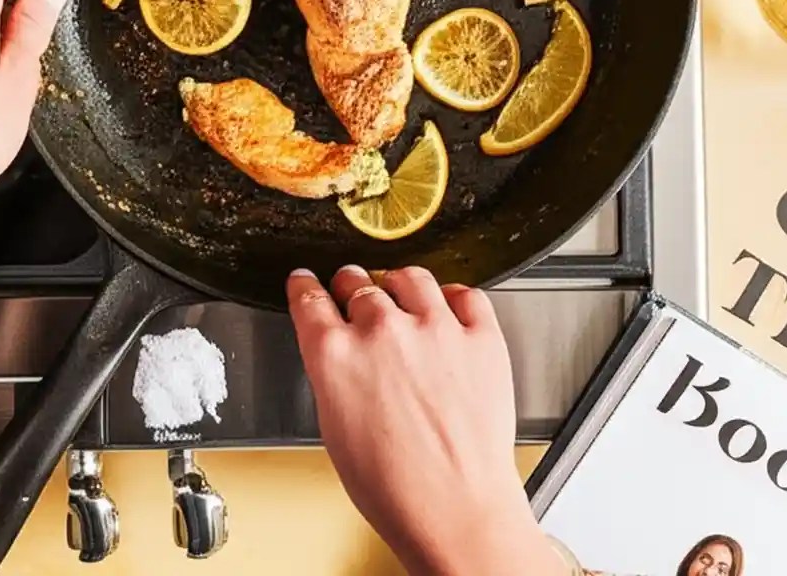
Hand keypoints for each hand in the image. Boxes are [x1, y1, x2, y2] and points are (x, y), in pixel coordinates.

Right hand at [287, 266, 565, 575]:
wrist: (454, 507)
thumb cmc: (394, 487)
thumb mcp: (335, 429)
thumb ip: (334, 376)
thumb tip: (339, 357)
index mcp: (335, 355)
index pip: (310, 300)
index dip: (305, 287)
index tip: (306, 282)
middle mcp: (382, 331)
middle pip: (358, 284)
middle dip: (351, 286)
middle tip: (353, 290)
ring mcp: (435, 328)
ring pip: (410, 278)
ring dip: (399, 284)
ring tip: (401, 292)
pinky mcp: (481, 336)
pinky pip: (465, 295)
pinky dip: (452, 297)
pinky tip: (448, 307)